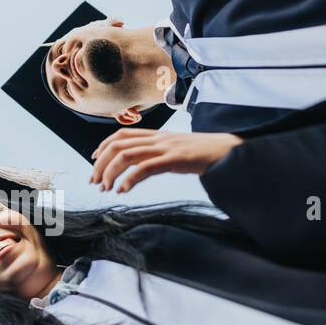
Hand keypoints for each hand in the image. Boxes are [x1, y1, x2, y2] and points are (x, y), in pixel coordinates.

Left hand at [89, 129, 241, 193]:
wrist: (231, 151)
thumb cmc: (205, 153)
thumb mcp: (177, 149)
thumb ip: (159, 153)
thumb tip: (141, 166)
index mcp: (157, 135)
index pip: (121, 134)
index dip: (103, 145)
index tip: (94, 160)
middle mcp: (158, 139)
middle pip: (117, 146)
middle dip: (101, 164)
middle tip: (95, 181)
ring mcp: (166, 148)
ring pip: (126, 155)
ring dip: (110, 172)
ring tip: (106, 189)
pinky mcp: (175, 159)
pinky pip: (145, 167)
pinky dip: (130, 179)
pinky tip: (123, 190)